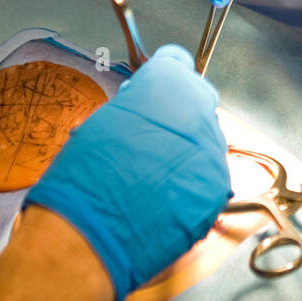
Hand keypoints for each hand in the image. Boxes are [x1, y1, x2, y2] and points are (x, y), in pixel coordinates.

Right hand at [24, 46, 230, 300]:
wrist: (89, 238)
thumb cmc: (82, 177)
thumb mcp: (101, 123)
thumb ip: (135, 106)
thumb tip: (145, 106)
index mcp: (165, 84)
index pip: (176, 62)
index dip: (163, 76)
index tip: (154, 89)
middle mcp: (198, 109)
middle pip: (197, 99)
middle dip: (178, 112)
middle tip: (150, 135)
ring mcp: (213, 150)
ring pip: (205, 138)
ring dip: (185, 149)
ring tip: (153, 174)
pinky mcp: (218, 187)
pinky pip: (208, 175)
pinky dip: (190, 182)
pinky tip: (164, 196)